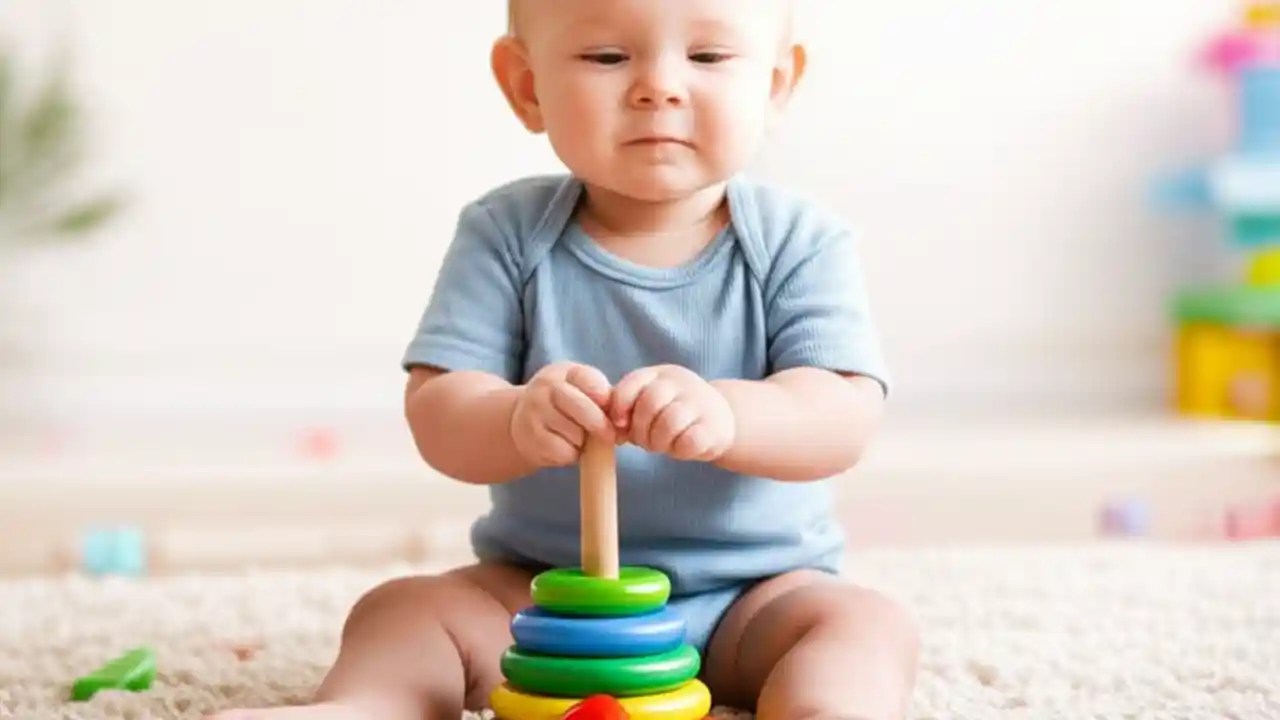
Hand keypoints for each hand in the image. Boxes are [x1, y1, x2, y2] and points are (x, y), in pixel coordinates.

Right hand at [511, 362, 614, 467]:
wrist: (521, 424)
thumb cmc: (562, 408)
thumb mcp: (579, 391)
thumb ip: (601, 398)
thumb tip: (622, 425)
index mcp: (563, 372)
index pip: (590, 380)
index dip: (607, 399)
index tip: (616, 413)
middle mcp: (545, 387)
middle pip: (582, 407)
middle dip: (600, 424)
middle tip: (609, 435)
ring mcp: (535, 412)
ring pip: (575, 432)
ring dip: (584, 441)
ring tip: (578, 438)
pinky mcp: (532, 438)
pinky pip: (564, 450)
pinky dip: (571, 454)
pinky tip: (566, 447)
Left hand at [611, 364, 733, 461]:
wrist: (720, 419)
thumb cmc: (673, 413)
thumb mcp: (650, 403)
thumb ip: (627, 409)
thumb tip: (610, 428)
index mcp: (661, 374)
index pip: (633, 382)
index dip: (620, 406)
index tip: (620, 424)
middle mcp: (683, 383)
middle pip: (650, 403)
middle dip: (640, 429)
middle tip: (644, 441)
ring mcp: (702, 403)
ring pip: (670, 422)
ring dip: (658, 442)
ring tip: (661, 446)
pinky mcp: (715, 427)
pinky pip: (689, 441)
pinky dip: (678, 450)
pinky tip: (680, 448)